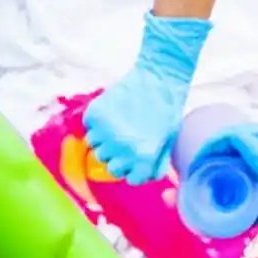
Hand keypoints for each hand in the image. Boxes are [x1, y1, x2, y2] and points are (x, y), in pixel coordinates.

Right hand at [84, 12, 211, 183]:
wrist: (157, 79)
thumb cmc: (167, 111)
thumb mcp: (168, 142)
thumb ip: (155, 164)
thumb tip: (140, 177)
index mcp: (142, 156)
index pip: (129, 178)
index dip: (134, 168)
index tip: (136, 158)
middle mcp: (121, 148)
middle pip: (109, 165)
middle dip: (117, 156)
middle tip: (125, 141)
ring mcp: (105, 132)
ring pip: (95, 148)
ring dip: (104, 140)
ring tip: (117, 126)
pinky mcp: (95, 116)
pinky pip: (89, 128)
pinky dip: (96, 124)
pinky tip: (111, 114)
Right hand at [193, 124, 257, 253]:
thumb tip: (232, 161)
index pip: (247, 136)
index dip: (219, 144)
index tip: (199, 163)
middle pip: (242, 131)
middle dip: (216, 143)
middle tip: (196, 162)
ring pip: (242, 134)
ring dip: (220, 145)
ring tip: (202, 160)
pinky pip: (245, 143)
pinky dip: (227, 149)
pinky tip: (215, 159)